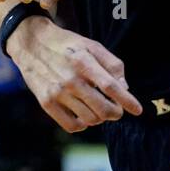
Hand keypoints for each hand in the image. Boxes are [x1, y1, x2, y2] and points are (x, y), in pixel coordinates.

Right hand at [5, 17, 140, 132]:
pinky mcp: (46, 103)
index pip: (111, 87)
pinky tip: (83, 114)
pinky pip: (72, 126)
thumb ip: (111, 64)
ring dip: (100, 118)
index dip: (127, 101)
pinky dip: (83, 124)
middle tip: (116, 110)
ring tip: (98, 108)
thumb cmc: (66, 45)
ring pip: (90, 120)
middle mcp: (70, 80)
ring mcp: (57, 93)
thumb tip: (125, 87)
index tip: (137, 110)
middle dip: (116, 113)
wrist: (31, 44)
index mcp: (83, 62)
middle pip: (103, 109)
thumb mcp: (91, 45)